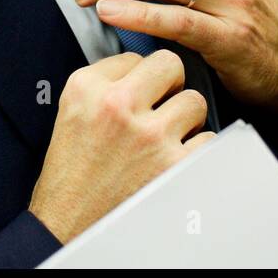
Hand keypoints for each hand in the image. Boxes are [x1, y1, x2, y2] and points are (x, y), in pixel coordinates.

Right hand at [29, 50, 213, 243]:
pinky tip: (173, 157)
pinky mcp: (172, 165)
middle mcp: (117, 105)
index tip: (135, 94)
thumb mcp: (71, 109)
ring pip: (194, 101)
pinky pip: (208, 139)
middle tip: (159, 105)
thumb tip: (140, 66)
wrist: (68, 221)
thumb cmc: (71, 170)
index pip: (135, 56)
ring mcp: (148, 135)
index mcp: (88, 88)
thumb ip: (104, 81)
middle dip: (169, 85)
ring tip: (164, 136)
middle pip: (170, 65)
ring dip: (184, 118)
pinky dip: (196, 150)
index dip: (139, 77)